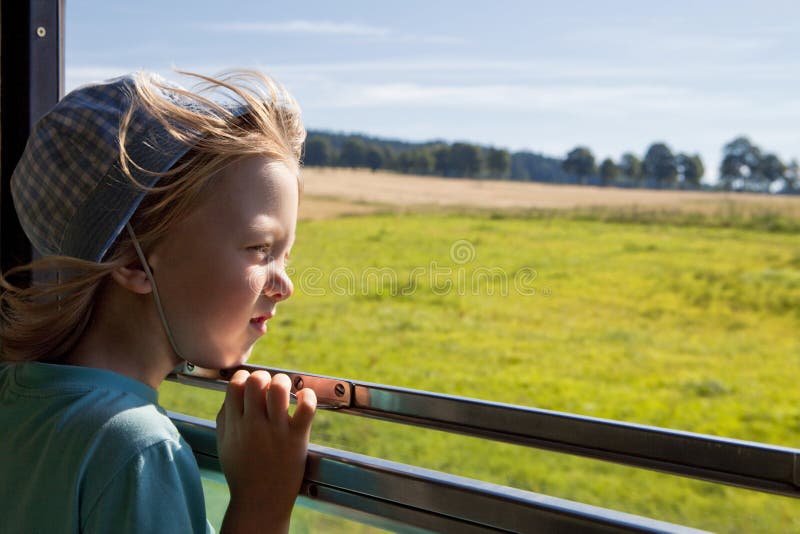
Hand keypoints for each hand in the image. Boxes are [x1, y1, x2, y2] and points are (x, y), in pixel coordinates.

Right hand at [216, 370, 315, 532]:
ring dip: (283, 382)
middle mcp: (253, 425)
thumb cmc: (243, 473)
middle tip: (269, 387)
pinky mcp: (297, 438)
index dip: (244, 378)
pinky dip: (308, 395)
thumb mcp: (224, 445)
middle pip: (256, 381)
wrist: (260, 503)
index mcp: (234, 425)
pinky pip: (306, 406)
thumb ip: (225, 418)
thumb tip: (232, 393)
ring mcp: (276, 431)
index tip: (251, 384)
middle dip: (264, 377)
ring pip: (279, 388)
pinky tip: (304, 398)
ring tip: (285, 391)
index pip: (235, 385)